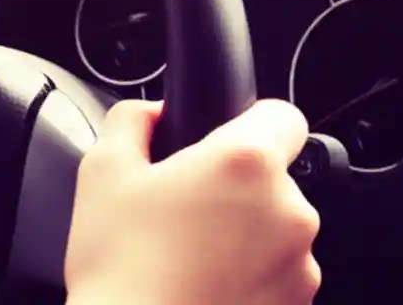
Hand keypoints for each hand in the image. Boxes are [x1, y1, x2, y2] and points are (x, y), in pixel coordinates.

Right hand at [65, 100, 319, 304]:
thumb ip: (131, 120)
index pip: (284, 115)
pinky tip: (202, 289)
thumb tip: (151, 114)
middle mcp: (288, 211)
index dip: (252, 121)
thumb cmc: (121, 269)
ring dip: (245, 237)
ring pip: (276, 231)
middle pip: (274, 179)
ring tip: (188, 258)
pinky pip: (277, 277)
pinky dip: (249, 280)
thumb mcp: (102, 172)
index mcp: (246, 164)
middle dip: (235, 189)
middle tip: (182, 212)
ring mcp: (299, 266)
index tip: (222, 141)